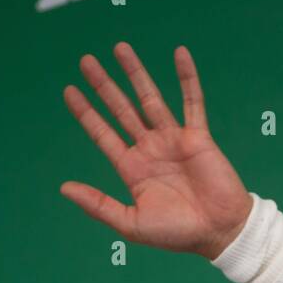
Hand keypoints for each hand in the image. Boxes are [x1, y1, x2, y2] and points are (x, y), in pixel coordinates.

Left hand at [61, 42, 252, 260]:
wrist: (218, 233)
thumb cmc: (177, 234)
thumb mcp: (130, 223)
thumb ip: (98, 205)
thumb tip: (63, 187)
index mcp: (132, 168)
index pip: (103, 133)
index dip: (86, 113)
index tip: (69, 90)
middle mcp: (150, 149)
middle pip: (121, 109)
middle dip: (104, 85)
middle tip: (86, 60)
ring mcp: (173, 140)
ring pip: (150, 99)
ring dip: (136, 73)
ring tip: (120, 48)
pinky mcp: (198, 136)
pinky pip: (192, 102)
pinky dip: (187, 77)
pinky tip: (179, 53)